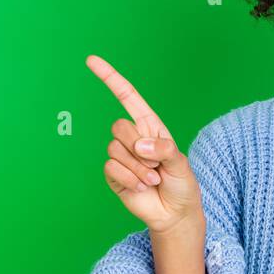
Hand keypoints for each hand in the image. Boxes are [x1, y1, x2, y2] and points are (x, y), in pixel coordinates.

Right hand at [86, 54, 202, 236]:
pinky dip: (130, 179)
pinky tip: (142, 187)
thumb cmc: (181, 184)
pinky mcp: (113, 174)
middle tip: (156, 166)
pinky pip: (112, 168)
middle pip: (119, 127)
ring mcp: (122, 156)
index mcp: (150, 126)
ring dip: (138, 169)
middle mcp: (133, 138)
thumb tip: (140, 145)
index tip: (91, 61)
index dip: (110, 78)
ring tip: (153, 179)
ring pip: (115, 150)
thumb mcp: (180, 163)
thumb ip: (164, 150)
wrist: (174, 213)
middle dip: (138, 148)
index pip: (127, 97)